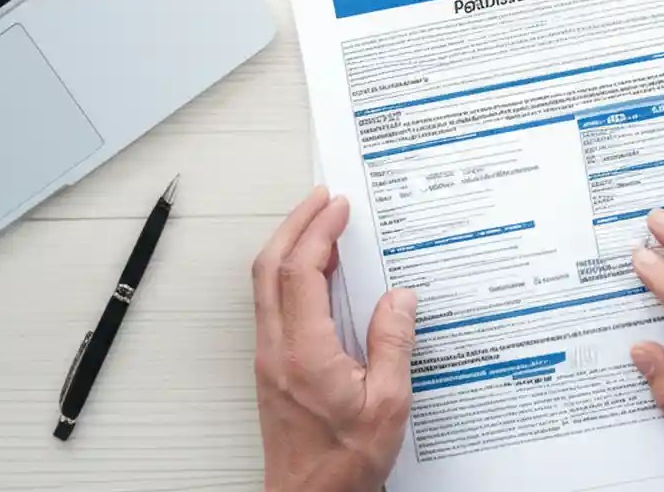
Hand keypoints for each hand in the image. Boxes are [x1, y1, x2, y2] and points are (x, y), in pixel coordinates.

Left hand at [253, 187, 417, 491]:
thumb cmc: (343, 464)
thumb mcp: (387, 404)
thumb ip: (392, 344)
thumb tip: (398, 298)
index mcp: (305, 352)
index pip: (302, 272)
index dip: (319, 231)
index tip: (338, 207)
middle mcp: (277, 349)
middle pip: (270, 267)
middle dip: (294, 224)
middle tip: (321, 199)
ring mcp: (269, 357)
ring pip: (265, 284)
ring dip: (288, 246)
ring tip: (317, 225)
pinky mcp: (271, 367)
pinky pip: (272, 304)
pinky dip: (289, 274)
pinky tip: (315, 274)